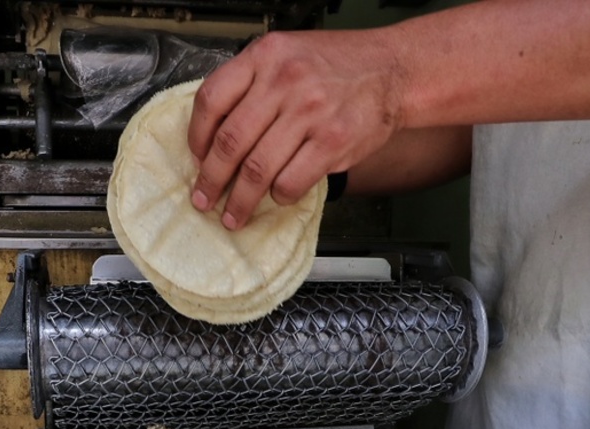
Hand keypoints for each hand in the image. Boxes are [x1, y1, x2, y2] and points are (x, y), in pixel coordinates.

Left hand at [187, 29, 402, 229]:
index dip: (197, 136)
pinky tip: (277, 196)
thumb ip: (252, 83)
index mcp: (266, 56)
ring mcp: (310, 112)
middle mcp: (285, 81)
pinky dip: (279, 196)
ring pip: (257, 170)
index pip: (212, 99)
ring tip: (233, 214)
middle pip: (231, 142)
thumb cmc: (338, 66)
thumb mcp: (287, 54)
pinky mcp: (333, 142)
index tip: (196, 158)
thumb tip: (215, 133)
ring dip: (240, 200)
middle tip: (203, 199)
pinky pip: (291, 181)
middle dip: (211, 179)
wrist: (393, 70)